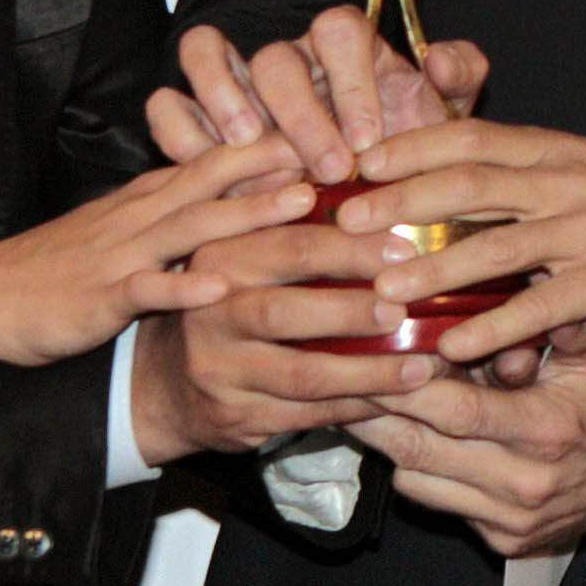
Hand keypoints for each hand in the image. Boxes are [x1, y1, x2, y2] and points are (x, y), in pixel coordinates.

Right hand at [0, 137, 314, 363]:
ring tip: (301, 201)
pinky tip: (216, 290)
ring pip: (192, 226)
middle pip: (219, 182)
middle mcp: (143, 216)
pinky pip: (145, 289)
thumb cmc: (62, 267)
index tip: (337, 134)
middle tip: (346, 159)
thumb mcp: (125, 230)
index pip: (220, 161)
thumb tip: (238, 204)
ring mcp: (122, 253)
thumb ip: (177, 214)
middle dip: (283, 169)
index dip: (278, 144)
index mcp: (151, 200)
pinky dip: (181, 288)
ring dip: (249, 213)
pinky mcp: (100, 297)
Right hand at [125, 220, 441, 465]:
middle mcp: (210, 315)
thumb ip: (281, 212)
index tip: (401, 248)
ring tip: (421, 366)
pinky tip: (394, 398)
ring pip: (301, 375)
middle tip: (403, 307)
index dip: (348, 248)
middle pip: (284, 311)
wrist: (164, 382)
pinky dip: (355, 406)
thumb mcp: (236, 249)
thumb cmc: (223, 300)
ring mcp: (220, 373)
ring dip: (367, 372)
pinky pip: (306, 414)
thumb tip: (349, 168)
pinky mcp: (236, 418)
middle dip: (349, 310)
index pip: (288, 247)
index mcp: (218, 259)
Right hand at [142, 8, 488, 187]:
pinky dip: (180, 133)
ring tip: (248, 151)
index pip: (338, 29)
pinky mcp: (192, 122)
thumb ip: (456, 83)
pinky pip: (166, 105)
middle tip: (328, 169)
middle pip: (276, 56)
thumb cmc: (391, 165)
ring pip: (204, 54)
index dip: (352, 82)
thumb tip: (442, 60)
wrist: (343, 222)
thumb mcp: (435, 128)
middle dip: (300, 112)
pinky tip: (207, 175)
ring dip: (223, 99)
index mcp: (340, 50)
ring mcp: (231, 86)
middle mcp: (283, 60)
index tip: (371, 141)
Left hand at [346, 120, 585, 361]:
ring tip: (384, 292)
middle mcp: (563, 183)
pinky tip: (455, 344)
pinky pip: (542, 305)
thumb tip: (453, 170)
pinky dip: (496, 325)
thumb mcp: (582, 165)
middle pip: (468, 184)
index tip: (361, 161)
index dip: (411, 145)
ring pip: (497, 246)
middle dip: (403, 202)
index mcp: (553, 150)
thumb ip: (523, 166)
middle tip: (348, 222)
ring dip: (436, 269)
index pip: (469, 136)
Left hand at [347, 322, 585, 557]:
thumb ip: (554, 315)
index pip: (454, 409)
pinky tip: (406, 434)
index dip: (405, 384)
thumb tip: (519, 268)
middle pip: (420, 450)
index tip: (370, 354)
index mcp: (546, 432)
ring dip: (385, 441)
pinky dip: (417, 469)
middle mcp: (524, 485)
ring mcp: (511, 521)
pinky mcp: (504, 541)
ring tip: (357, 400)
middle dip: (372, 412)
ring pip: (418, 481)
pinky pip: (438, 502)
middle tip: (336, 378)